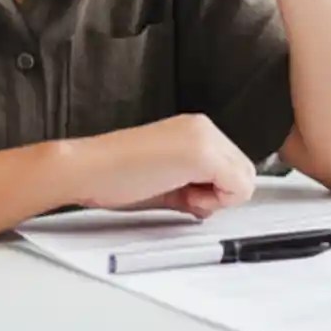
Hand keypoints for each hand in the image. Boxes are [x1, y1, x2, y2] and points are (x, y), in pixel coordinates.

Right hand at [66, 114, 257, 219]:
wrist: (86, 169)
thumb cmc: (114, 176)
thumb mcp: (166, 179)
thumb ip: (195, 184)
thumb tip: (214, 200)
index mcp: (196, 130)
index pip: (233, 166)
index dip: (215, 190)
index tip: (188, 194)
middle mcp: (204, 128)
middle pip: (244, 172)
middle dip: (220, 194)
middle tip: (185, 197)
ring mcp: (204, 138)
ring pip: (245, 180)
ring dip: (217, 198)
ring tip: (181, 194)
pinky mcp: (201, 153)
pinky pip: (237, 187)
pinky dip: (216, 202)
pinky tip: (184, 196)